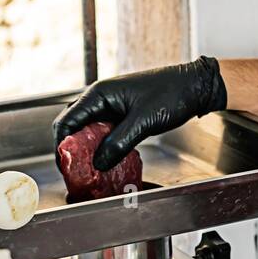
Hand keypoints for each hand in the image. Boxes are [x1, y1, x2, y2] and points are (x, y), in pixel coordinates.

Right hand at [53, 56, 226, 172]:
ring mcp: (113, 107)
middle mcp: (101, 99)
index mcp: (99, 94)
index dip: (62, 145)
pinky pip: (107, 133)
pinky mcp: (125, 115)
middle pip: (75, 127)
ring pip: (91, 132)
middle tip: (78, 172)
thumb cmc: (171, 94)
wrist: (195, 86)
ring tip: (93, 172)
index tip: (65, 166)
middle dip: (73, 150)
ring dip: (90, 151)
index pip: (67, 121)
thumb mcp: (143, 122)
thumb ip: (119, 143)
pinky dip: (106, 148)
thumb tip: (99, 164)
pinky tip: (111, 162)